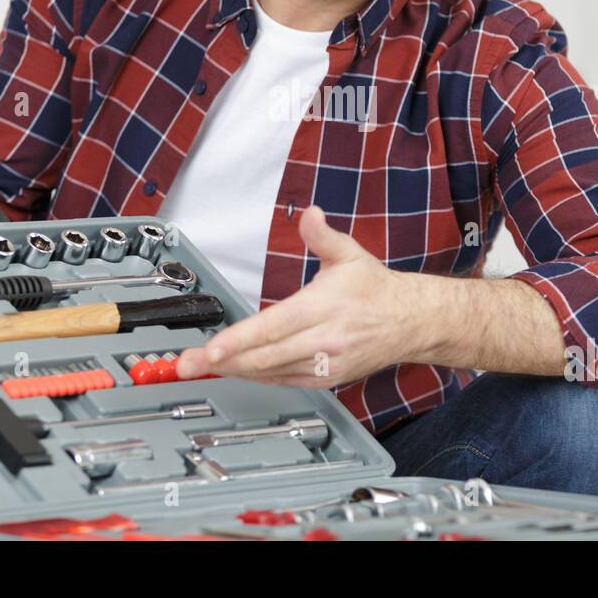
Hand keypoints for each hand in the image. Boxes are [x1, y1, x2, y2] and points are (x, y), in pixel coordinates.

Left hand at [175, 206, 418, 387]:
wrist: (410, 322)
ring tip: (202, 366)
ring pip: (270, 374)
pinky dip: (257, 377)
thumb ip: (322, 236)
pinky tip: (237, 370)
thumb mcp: (349, 254)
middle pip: (264, 358)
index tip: (211, 349)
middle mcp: (323, 341)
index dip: (238, 341)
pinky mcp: (326, 379)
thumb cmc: (375, 290)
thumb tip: (310, 215)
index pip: (272, 328)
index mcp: (324, 308)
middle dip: (221, 362)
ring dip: (234, 371)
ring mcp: (324, 365)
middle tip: (186, 362)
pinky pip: (283, 381)